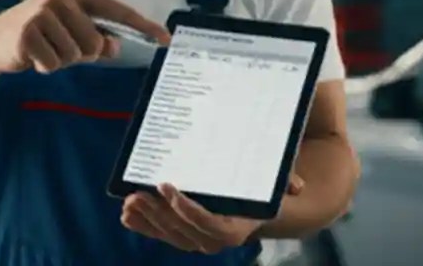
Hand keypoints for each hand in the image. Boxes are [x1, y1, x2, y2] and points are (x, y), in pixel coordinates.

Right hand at [0, 0, 169, 73]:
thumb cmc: (38, 35)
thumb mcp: (69, 33)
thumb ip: (95, 38)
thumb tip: (114, 47)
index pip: (117, 11)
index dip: (142, 26)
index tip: (165, 39)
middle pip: (94, 43)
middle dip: (81, 54)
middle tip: (60, 49)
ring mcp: (43, 14)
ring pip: (75, 55)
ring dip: (60, 61)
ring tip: (44, 50)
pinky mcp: (28, 33)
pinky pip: (53, 63)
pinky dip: (45, 67)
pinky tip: (32, 56)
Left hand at [121, 177, 304, 253]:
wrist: (252, 208)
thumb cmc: (259, 191)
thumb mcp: (274, 184)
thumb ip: (285, 181)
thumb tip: (295, 185)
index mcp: (234, 229)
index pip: (208, 224)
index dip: (186, 208)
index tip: (168, 186)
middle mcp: (213, 241)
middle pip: (182, 230)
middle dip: (158, 213)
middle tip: (139, 192)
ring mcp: (195, 240)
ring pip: (168, 234)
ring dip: (147, 219)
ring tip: (130, 200)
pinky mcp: (181, 236)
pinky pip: (160, 234)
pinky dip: (142, 226)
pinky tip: (127, 214)